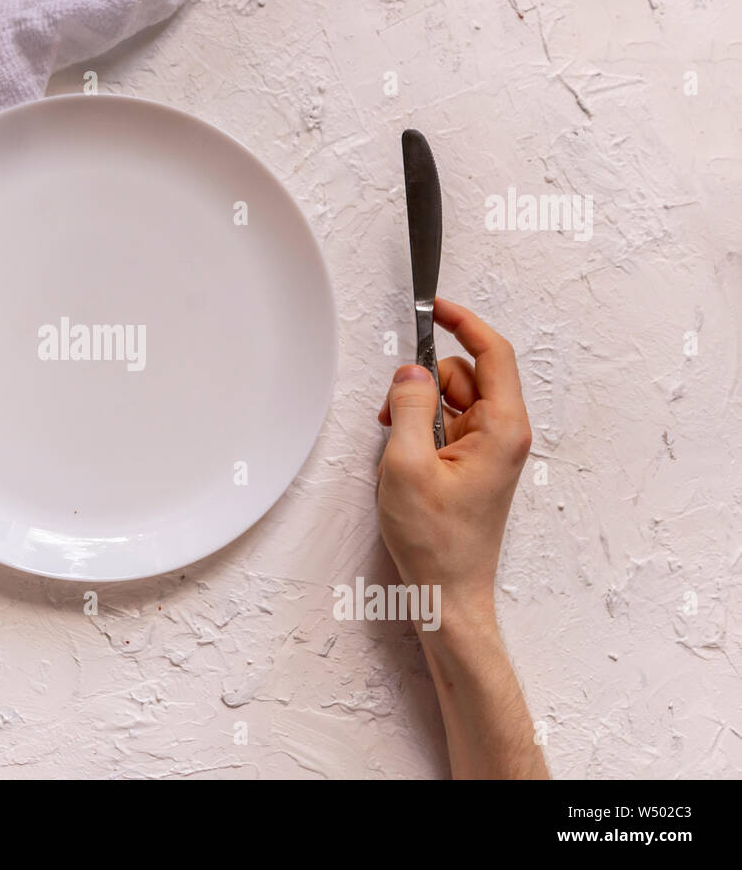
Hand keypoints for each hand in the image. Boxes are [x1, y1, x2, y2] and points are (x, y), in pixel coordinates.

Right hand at [376, 297, 531, 630]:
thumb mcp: (407, 465)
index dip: (464, 323)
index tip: (437, 308)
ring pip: (452, 399)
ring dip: (419, 410)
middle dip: (426, 382)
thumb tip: (410, 373)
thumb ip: (407, 408)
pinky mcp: (474, 464)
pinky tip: (408, 459)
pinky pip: (447, 424)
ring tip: (400, 449)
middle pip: (465, 375)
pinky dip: (422, 430)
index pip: (492, 354)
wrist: (447, 591)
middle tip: (394, 412)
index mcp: (503, 429)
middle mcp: (504, 435)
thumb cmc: (436, 541)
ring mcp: (490, 450)